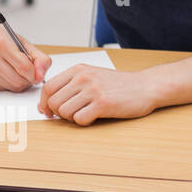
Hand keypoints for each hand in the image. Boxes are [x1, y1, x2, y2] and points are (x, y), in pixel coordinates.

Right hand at [0, 26, 50, 92]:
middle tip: (30, 71)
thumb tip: (41, 76)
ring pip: (13, 87)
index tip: (38, 73)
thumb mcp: (27, 45)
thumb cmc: (7, 42)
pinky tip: (9, 73)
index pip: (24, 67)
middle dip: (29, 79)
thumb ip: (40, 59)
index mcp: (0, 43)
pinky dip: (12, 84)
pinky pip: (6, 89)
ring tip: (19, 71)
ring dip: (21, 82)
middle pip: (19, 80)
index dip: (35, 73)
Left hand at [38, 64, 157, 124]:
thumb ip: (70, 85)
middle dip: (59, 113)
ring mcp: (93, 90)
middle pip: (53, 102)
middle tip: (72, 114)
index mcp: (79, 69)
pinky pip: (79, 120)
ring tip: (86, 113)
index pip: (48, 88)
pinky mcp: (103, 104)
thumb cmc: (120, 84)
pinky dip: (84, 122)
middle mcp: (84, 78)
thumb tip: (45, 105)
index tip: (49, 111)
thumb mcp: (93, 76)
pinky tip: (95, 116)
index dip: (44, 103)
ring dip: (72, 118)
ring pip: (64, 112)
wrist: (147, 86)